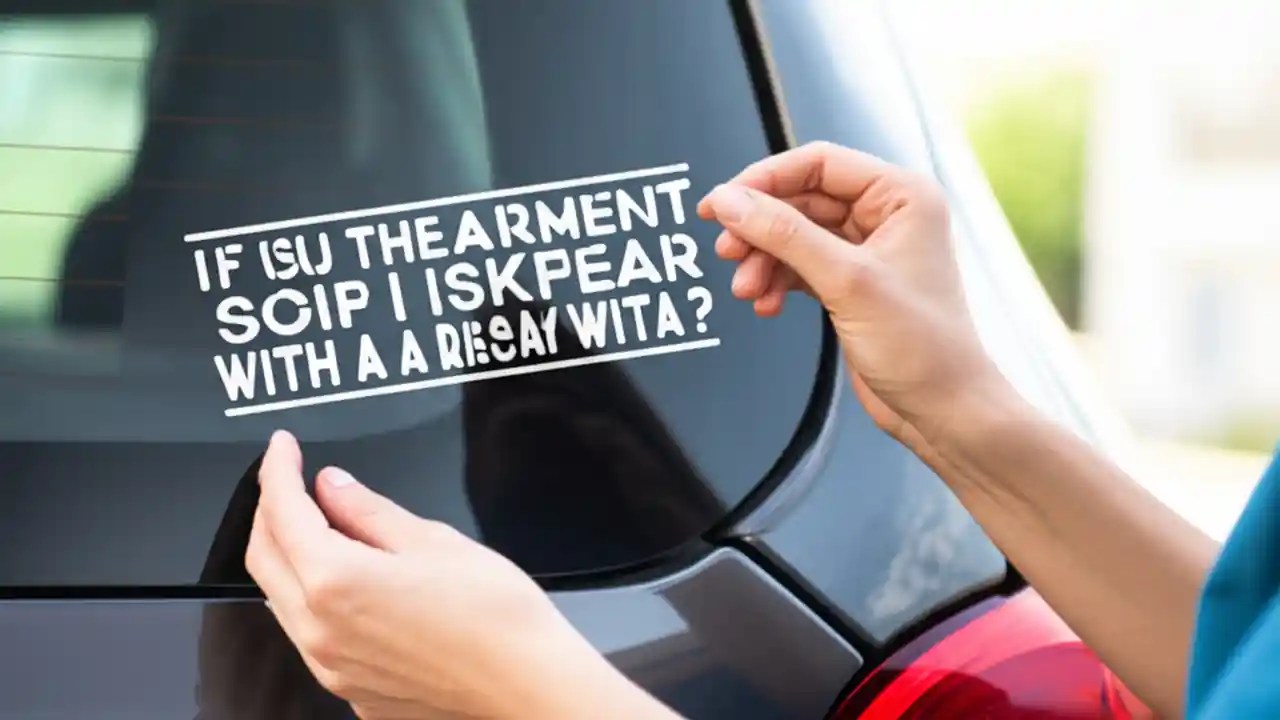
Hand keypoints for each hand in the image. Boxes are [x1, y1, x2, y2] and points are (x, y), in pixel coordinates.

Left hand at [246, 430, 679, 719]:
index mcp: (335, 581)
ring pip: (279, 598)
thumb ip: (369, 511)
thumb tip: (333, 487)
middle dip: (270, 511)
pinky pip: (309, 634)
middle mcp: (320, 631)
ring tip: (321, 525)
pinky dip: (312, 597)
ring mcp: (331, 667)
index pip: (282, 512)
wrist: (527, 682)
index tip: (282, 448)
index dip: (277, 471)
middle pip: (263, 557)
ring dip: (288, 556)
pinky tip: (346, 578)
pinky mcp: (350, 689)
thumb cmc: (494, 616)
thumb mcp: (433, 540)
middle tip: (290, 480)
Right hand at [697, 141, 1007, 452]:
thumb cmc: (924, 348)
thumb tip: (732, 202)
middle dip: (760, 229)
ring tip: (746, 289)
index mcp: (902, 196)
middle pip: (800, 200)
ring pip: (794, 236)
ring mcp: (868, 252)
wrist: (943, 411)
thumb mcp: (847, 282)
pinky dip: (777, 282)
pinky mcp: (852, 286)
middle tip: (728, 251)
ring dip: (764, 260)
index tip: (722, 203)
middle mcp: (887, 216)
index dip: (764, 180)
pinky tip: (765, 304)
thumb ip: (784, 235)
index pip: (818, 164)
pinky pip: (800, 267)